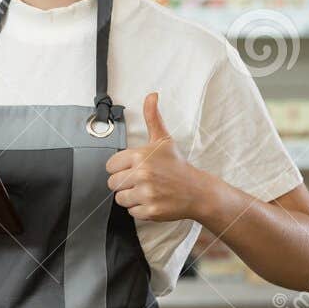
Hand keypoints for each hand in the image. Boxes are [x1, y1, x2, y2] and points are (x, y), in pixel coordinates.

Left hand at [104, 92, 209, 221]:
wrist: (198, 191)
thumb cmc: (177, 165)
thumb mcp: (163, 140)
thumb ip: (152, 118)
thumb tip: (151, 95)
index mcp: (140, 156)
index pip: (110, 166)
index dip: (120, 168)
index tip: (134, 168)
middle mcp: (142, 174)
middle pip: (113, 183)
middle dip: (125, 183)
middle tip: (143, 181)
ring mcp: (147, 193)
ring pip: (120, 198)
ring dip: (132, 197)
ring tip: (148, 190)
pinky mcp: (151, 210)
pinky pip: (131, 212)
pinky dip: (140, 209)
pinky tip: (154, 200)